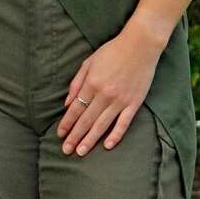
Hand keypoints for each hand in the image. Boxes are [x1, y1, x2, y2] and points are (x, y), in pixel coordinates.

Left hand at [57, 23, 163, 157]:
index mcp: (91, 83)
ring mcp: (120, 100)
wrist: (139, 46)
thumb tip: (67, 103)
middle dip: (74, 136)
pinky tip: (106, 146)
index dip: (67, 123)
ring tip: (80, 152)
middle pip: (86, 120)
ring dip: (90, 140)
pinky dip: (115, 136)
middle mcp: (104, 94)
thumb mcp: (89, 62)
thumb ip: (77, 82)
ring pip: (102, 125)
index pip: (75, 108)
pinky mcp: (134, 104)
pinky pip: (123, 124)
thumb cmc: (111, 52)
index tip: (60, 134)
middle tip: (65, 150)